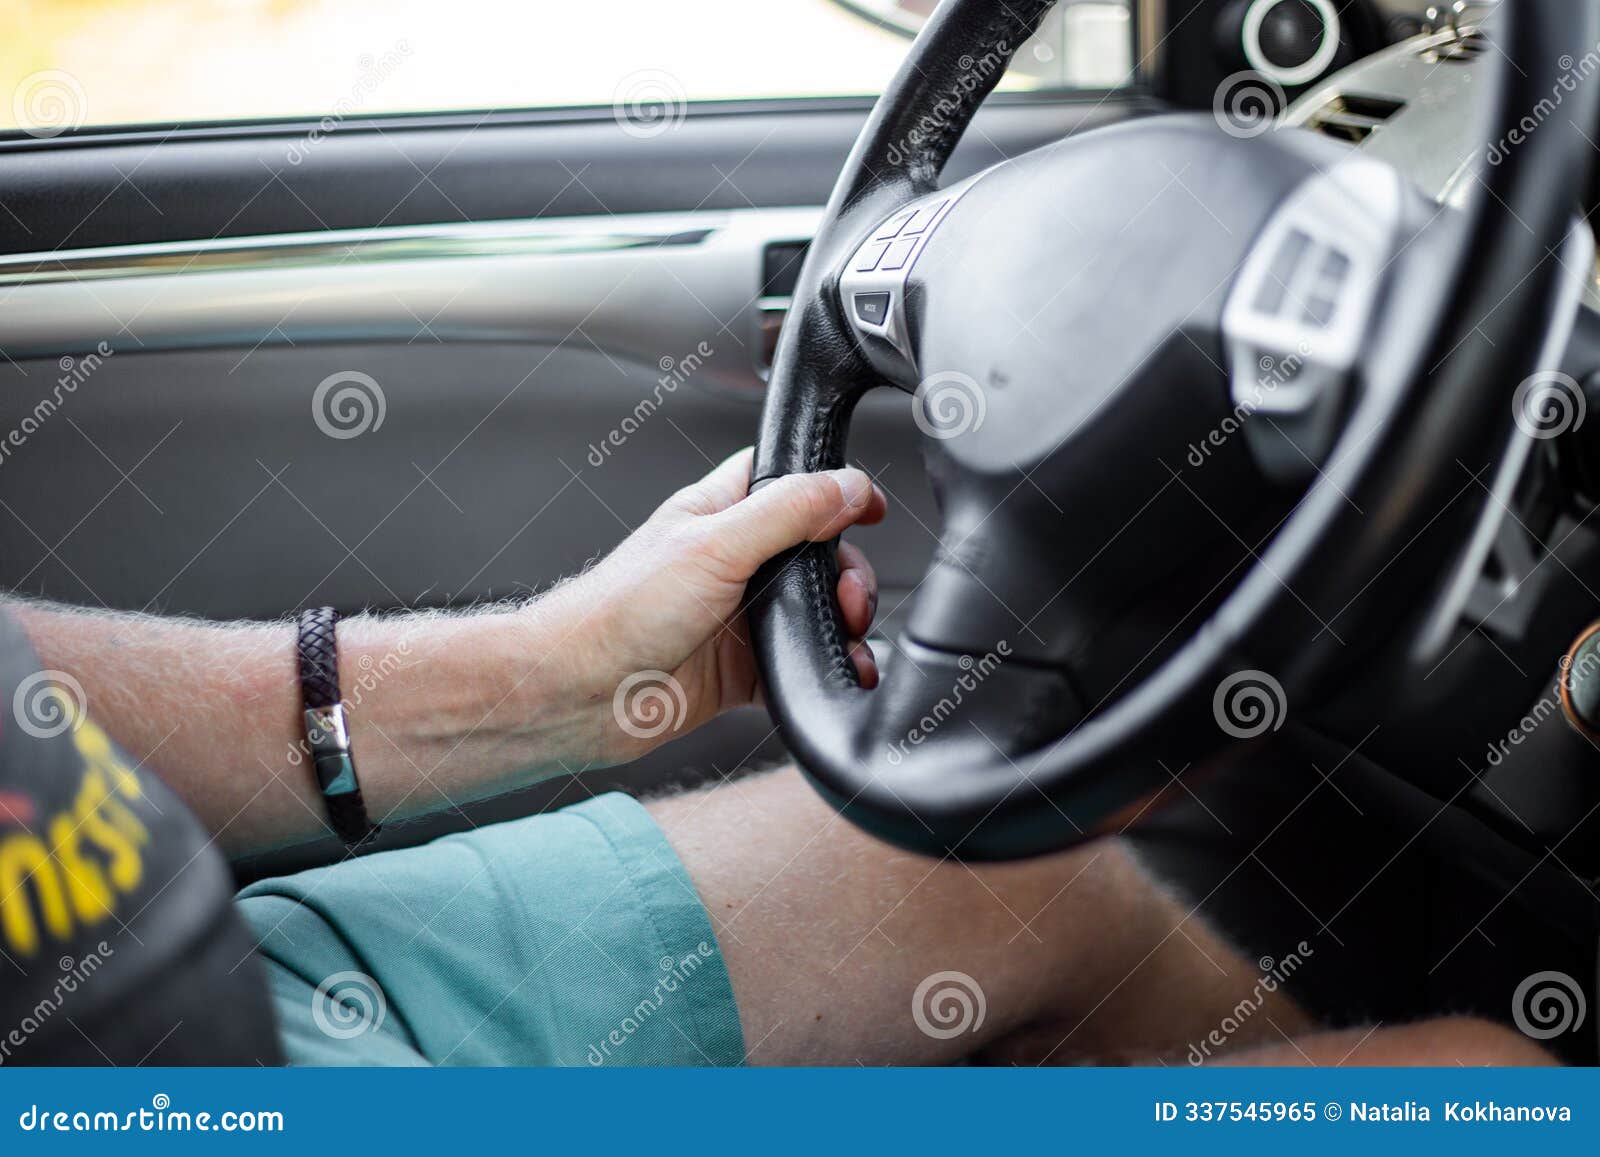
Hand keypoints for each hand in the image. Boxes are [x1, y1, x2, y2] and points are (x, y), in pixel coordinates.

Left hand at [548, 447, 885, 763]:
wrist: (581, 693)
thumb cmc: (620, 611)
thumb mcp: (715, 545)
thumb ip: (788, 512)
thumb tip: (848, 485)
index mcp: (720, 514)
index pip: (787, 480)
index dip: (831, 487)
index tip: (868, 507)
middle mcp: (733, 562)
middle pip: (817, 552)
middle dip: (847, 572)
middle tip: (848, 594)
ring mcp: (739, 617)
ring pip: (814, 611)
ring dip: (843, 624)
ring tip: (848, 636)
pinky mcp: (742, 670)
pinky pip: (799, 665)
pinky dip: (824, 668)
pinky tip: (839, 672)